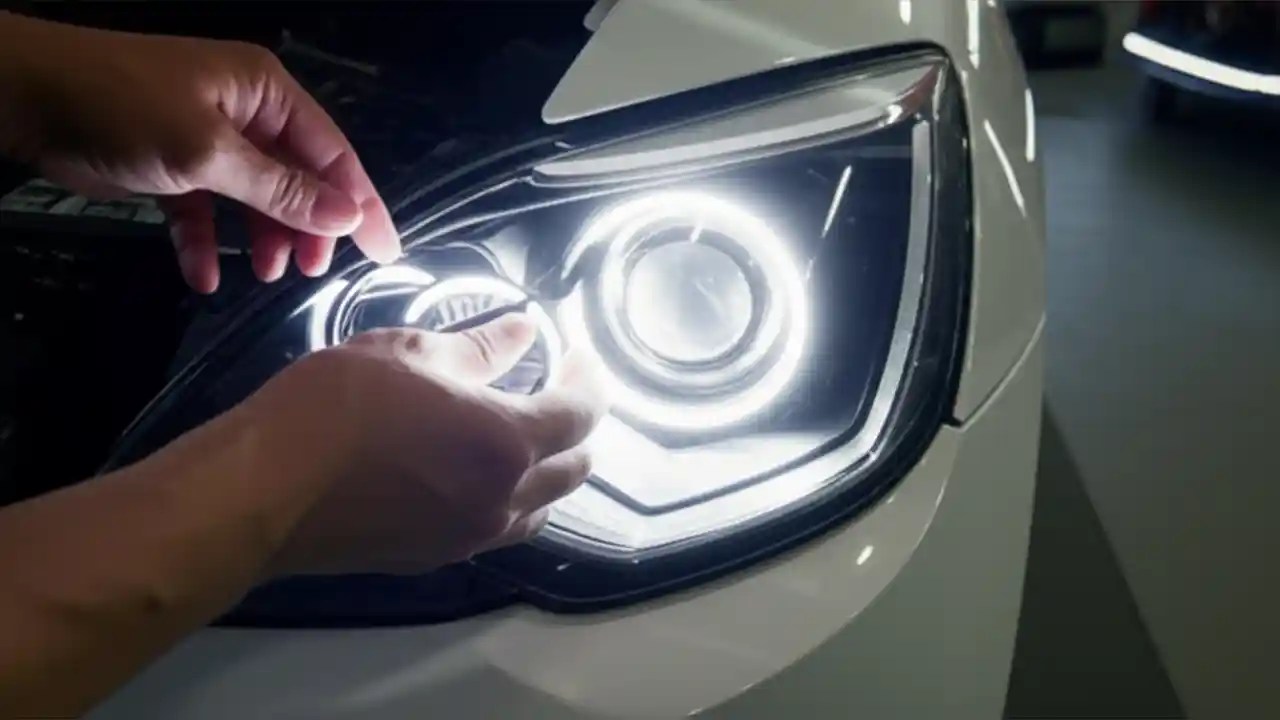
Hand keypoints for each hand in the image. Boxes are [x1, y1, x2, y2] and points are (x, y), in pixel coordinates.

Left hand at [0, 12, 399, 292]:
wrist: (22, 94)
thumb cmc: (121, 110)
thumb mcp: (208, 153)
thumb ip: (281, 190)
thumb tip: (348, 218)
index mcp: (266, 92)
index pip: (333, 154)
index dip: (361, 205)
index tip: (385, 254)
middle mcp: (247, 111)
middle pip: (298, 178)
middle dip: (308, 227)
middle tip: (311, 273)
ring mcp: (209, 136)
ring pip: (256, 197)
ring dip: (262, 239)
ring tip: (264, 277)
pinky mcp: (172, 162)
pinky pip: (207, 209)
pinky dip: (207, 242)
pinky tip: (201, 277)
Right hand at [247, 315, 608, 574]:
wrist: (266, 490)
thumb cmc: (336, 406)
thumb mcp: (411, 351)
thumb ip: (482, 346)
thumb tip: (525, 331)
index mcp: (506, 442)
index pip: (581, 414)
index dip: (590, 379)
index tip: (580, 355)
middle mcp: (502, 498)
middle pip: (576, 467)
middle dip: (578, 425)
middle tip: (555, 387)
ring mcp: (471, 535)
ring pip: (544, 507)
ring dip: (550, 469)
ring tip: (526, 433)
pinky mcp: (438, 556)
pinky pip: (502, 529)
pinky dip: (514, 499)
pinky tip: (484, 474)